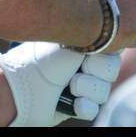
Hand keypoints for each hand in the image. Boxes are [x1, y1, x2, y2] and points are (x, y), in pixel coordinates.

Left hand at [0, 42, 121, 125]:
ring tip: (69, 86)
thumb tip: (110, 27)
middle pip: (112, 72)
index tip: (88, 54)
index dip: (104, 55)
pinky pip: (94, 109)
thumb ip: (95, 33)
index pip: (112, 49)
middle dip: (96, 73)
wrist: (23, 88)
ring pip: (104, 92)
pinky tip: (70, 102)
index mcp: (81, 44)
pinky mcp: (75, 104)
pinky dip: (83, 106)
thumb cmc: (43, 60)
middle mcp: (82, 63)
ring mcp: (79, 84)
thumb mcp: (73, 42)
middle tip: (77, 70)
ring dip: (87, 89)